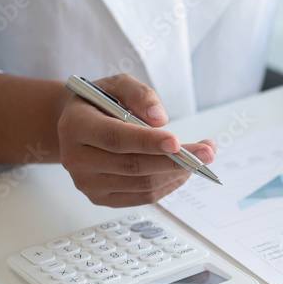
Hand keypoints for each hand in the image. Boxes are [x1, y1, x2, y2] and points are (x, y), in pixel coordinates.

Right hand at [55, 74, 215, 206]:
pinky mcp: (101, 198)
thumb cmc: (100, 103)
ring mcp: (88, 183)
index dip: (147, 142)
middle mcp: (76, 158)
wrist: (77, 125)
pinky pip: (143, 197)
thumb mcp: (116, 85)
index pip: (114, 138)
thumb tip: (159, 119)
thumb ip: (138, 94)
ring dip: (177, 173)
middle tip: (207, 153)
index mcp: (75, 125)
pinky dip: (169, 185)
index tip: (177, 142)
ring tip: (200, 159)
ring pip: (142, 185)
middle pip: (133, 166)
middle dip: (175, 160)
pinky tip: (182, 171)